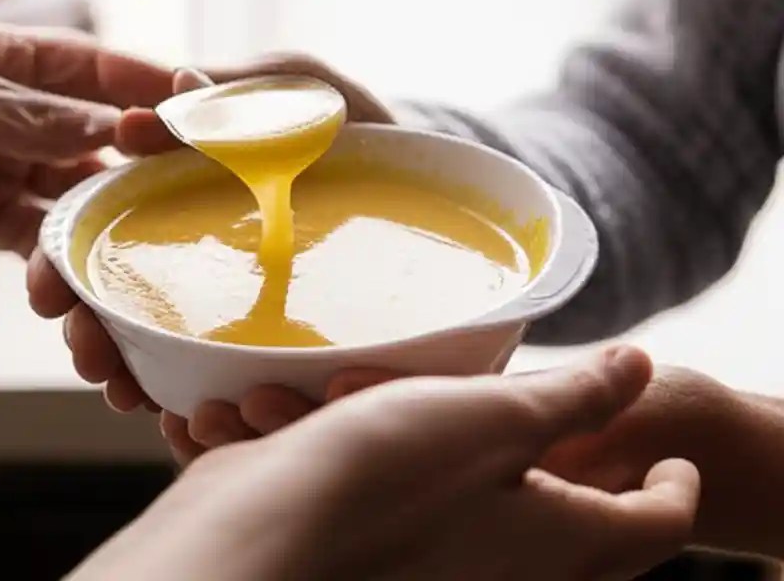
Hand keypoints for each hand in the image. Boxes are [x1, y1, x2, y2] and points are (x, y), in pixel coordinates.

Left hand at [0, 20, 174, 263]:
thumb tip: (116, 126)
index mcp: (5, 57)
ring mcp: (0, 166)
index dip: (148, 85)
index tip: (197, 108)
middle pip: (97, 135)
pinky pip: (36, 239)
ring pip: (74, 195)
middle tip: (183, 195)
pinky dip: (55, 262)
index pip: (95, 66)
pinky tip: (64, 285)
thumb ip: (31, 119)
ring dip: (100, 224)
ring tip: (123, 253)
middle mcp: (13, 111)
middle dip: (138, 164)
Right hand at [24, 54, 396, 439]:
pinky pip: (225, 394)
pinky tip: (190, 419)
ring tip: (128, 393)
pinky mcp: (275, 354)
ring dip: (130, 379)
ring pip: (157, 360)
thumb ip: (236, 94)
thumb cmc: (353, 129)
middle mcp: (189, 266)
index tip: (47, 293)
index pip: (94, 239)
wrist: (427, 184)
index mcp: (176, 202)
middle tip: (88, 353)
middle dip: (85, 336)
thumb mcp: (298, 93)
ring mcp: (228, 315)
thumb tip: (164, 96)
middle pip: (112, 310)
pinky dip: (197, 411)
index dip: (59, 268)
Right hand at [72, 346, 698, 580]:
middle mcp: (504, 570)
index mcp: (558, 544)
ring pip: (450, 503)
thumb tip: (637, 369)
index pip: (654, 523)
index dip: (667, 480)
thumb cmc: (382, 482)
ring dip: (401, 443)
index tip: (663, 451)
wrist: (261, 545)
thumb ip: (571, 396)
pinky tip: (290, 429)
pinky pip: (371, 512)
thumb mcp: (492, 418)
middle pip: (557, 518)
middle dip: (525, 449)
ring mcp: (436, 569)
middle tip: (511, 403)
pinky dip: (332, 464)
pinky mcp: (368, 560)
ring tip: (352, 399)